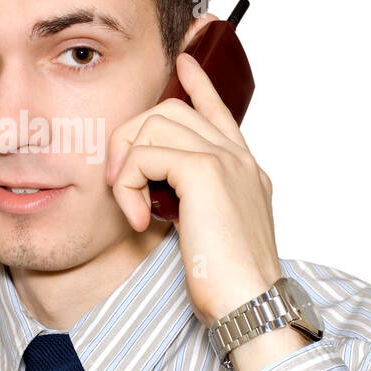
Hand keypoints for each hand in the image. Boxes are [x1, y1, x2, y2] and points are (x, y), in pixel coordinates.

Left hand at [104, 52, 281, 325]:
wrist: (250, 307)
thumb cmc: (229, 285)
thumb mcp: (210, 235)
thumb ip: (194, 205)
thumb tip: (162, 197)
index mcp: (246, 171)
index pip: (218, 112)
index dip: (198, 84)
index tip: (182, 63)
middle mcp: (239, 159)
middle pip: (171, 111)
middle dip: (131, 139)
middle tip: (120, 185)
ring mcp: (226, 161)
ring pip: (154, 124)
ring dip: (126, 164)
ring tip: (130, 206)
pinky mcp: (205, 172)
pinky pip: (146, 153)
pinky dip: (129, 183)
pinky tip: (137, 217)